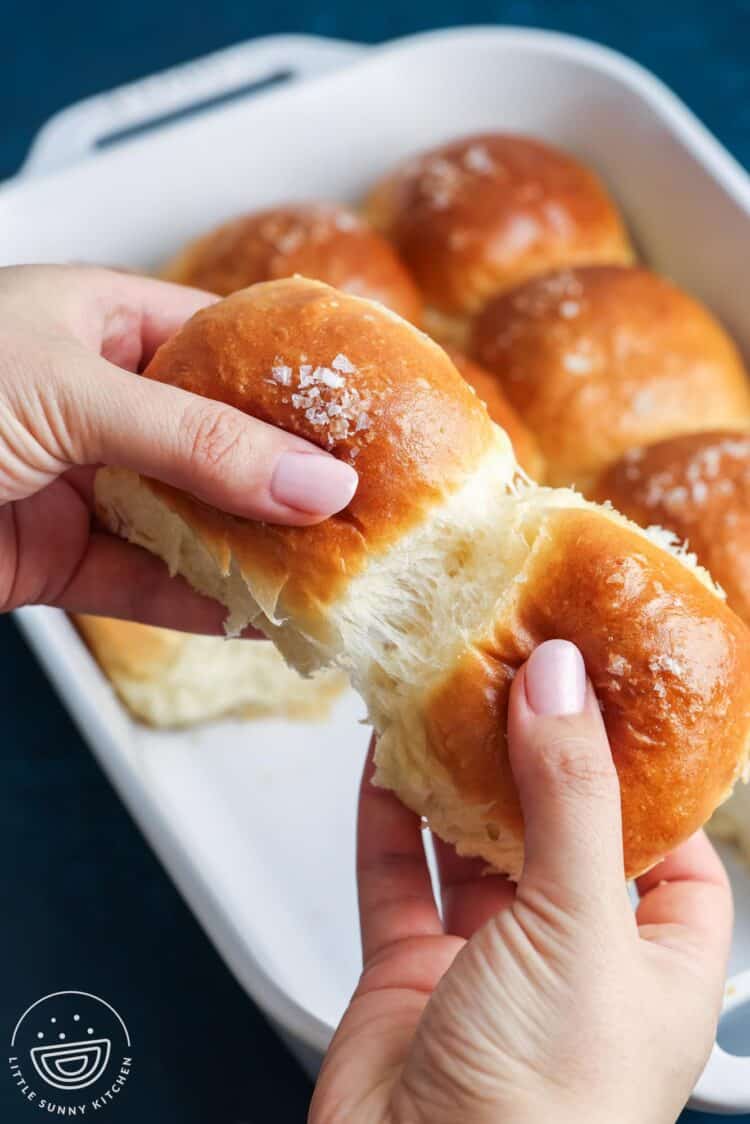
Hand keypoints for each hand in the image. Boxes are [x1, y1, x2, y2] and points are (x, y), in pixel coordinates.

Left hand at [0, 265, 356, 630]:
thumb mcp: (72, 392)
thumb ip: (197, 440)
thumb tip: (316, 481)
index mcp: (98, 324)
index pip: (223, 344)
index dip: (293, 382)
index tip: (363, 419)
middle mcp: (96, 403)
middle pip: (217, 442)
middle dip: (284, 478)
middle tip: (363, 507)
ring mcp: (77, 485)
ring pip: (186, 521)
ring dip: (252, 552)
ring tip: (330, 573)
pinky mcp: (54, 560)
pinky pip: (140, 584)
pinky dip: (195, 606)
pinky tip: (255, 618)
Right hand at [311, 640, 731, 1123]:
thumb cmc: (545, 1113)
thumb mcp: (581, 926)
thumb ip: (569, 794)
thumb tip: (560, 681)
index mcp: (654, 964)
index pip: (672, 850)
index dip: (644, 774)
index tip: (611, 699)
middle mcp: (574, 962)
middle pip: (557, 834)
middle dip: (533, 759)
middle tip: (516, 677)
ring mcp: (488, 967)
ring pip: (472, 850)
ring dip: (456, 780)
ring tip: (448, 698)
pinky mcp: (411, 976)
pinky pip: (399, 878)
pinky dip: (389, 817)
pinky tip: (385, 760)